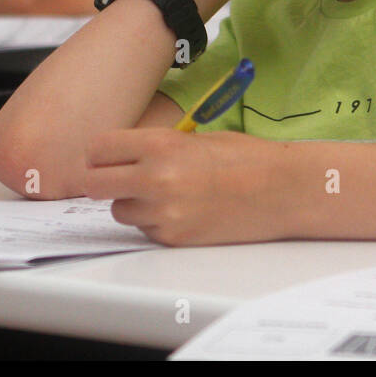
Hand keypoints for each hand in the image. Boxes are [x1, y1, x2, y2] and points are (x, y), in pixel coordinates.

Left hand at [83, 128, 292, 245]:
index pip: (97, 150)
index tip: (107, 158)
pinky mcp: (174, 238)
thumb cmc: (246, 159)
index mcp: (160, 145)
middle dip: (102, 181)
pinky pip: (145, 230)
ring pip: (118, 211)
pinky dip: (156, 222)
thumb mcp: (195, 139)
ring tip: (164, 195)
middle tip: (118, 179)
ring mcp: (163, 212)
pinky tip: (184, 210)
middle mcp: (155, 178)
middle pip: (93, 185)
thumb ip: (154, 147)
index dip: (100, 155)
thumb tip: (119, 157)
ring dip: (131, 204)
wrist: (282, 190)